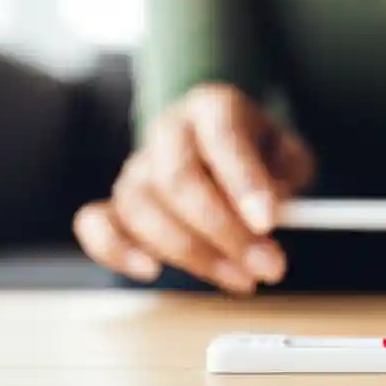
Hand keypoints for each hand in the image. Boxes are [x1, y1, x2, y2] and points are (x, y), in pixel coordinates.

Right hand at [73, 84, 315, 294]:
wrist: (234, 160)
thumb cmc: (263, 160)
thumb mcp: (290, 159)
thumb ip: (285, 180)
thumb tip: (267, 215)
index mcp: (212, 106)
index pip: (222, 136)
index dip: (244, 181)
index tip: (269, 222)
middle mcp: (168, 130)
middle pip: (178, 178)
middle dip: (225, 231)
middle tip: (267, 266)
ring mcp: (137, 167)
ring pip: (142, 208)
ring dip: (192, 253)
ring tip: (242, 279)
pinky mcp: (116, 204)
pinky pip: (94, 223)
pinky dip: (114, 249)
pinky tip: (149, 270)